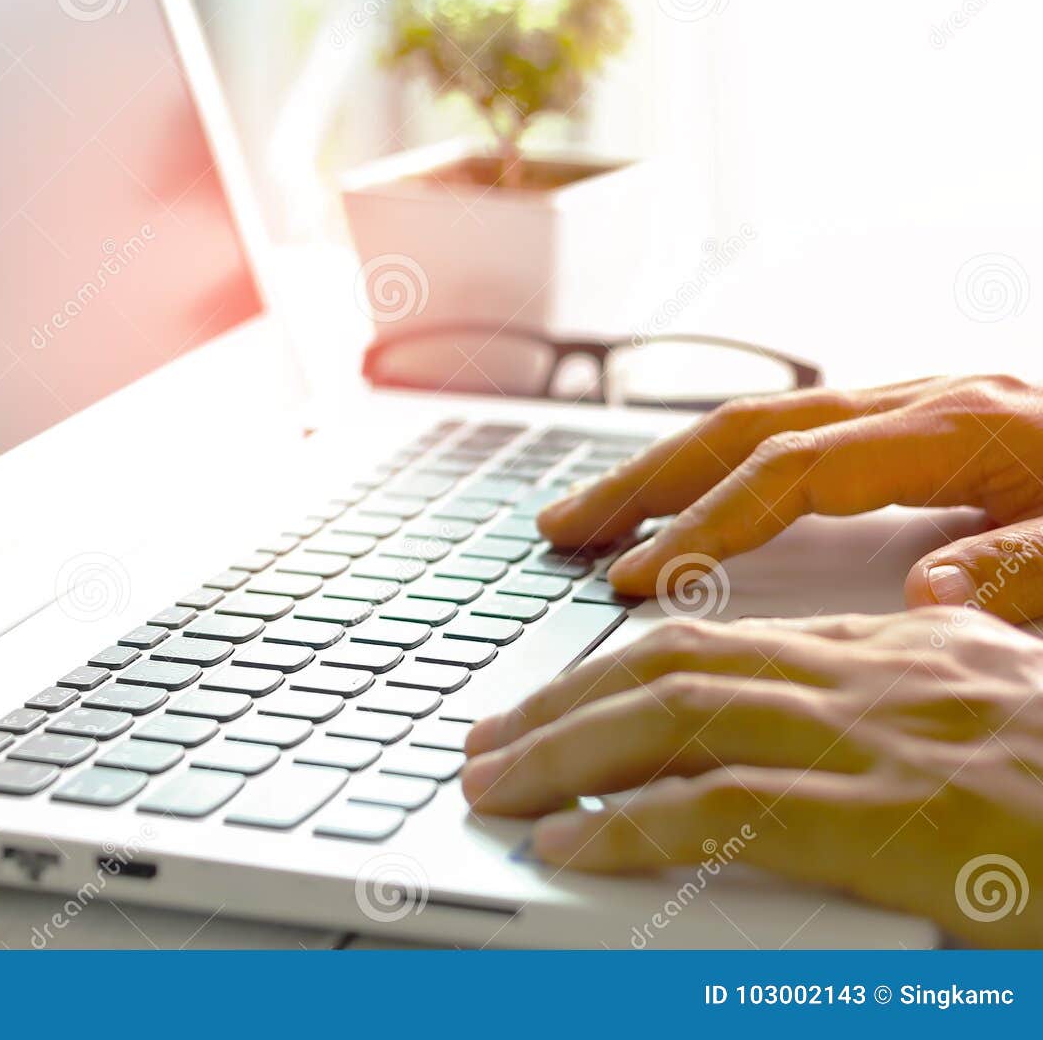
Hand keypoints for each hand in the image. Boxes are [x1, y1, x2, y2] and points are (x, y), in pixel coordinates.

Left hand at [462, 609, 1042, 945]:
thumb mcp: (993, 739)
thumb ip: (888, 729)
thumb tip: (779, 751)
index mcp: (905, 652)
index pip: (721, 635)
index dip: (614, 661)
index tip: (547, 696)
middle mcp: (887, 674)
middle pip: (675, 660)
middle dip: (561, 700)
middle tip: (487, 740)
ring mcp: (895, 739)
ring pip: (678, 713)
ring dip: (566, 748)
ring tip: (496, 783)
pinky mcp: (910, 818)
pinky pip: (730, 807)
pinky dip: (635, 822)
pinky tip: (574, 844)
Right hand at [536, 375, 1042, 619]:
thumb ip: (1030, 574)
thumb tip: (923, 600)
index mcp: (969, 428)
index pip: (796, 473)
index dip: (709, 526)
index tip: (641, 583)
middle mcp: (931, 403)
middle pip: (748, 428)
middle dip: (645, 479)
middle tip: (560, 528)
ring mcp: (922, 407)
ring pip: (759, 423)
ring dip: (666, 467)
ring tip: (590, 513)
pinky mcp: (924, 427)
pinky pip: (792, 436)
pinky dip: (720, 470)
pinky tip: (688, 503)